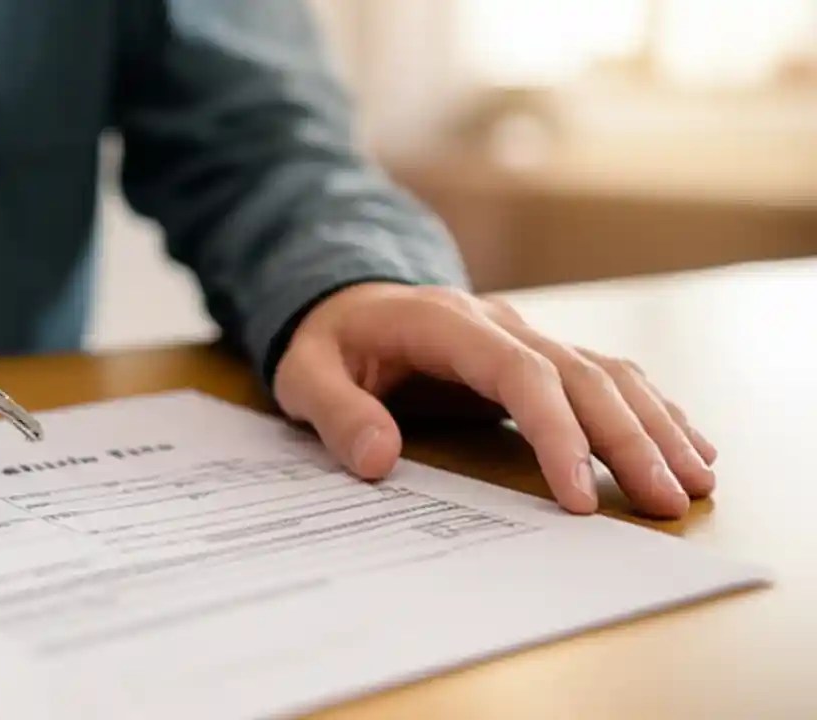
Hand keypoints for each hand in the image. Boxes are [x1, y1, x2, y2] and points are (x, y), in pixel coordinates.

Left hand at [273, 283, 716, 517]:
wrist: (341, 302)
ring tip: (695, 482)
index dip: (556, 431)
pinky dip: (648, 408)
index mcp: (446, 322)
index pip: (520, 372)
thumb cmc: (326, 343)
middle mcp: (499, 323)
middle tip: (666, 503)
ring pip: (607, 373)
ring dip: (655, 425)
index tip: (580, 496)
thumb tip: (378, 461)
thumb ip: (337, 413)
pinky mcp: (535, 355)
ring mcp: (524, 335)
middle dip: (629, 439)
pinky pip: (604, 375)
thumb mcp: (305, 374)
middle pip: (581, 374)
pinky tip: (685, 443)